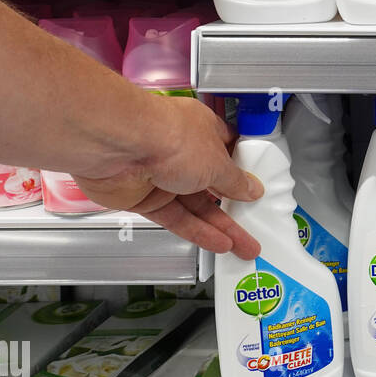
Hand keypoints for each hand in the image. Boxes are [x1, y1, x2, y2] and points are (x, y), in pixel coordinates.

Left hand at [73, 97, 263, 258]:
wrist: (118, 147)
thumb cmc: (167, 136)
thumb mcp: (217, 162)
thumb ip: (235, 181)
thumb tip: (251, 188)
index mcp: (201, 130)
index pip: (226, 150)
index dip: (242, 169)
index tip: (256, 187)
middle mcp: (180, 151)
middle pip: (212, 184)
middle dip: (234, 206)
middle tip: (253, 224)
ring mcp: (160, 175)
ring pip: (196, 206)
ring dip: (220, 226)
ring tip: (243, 246)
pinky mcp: (144, 199)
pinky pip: (177, 219)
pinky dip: (197, 232)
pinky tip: (217, 243)